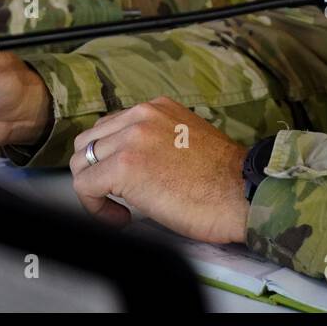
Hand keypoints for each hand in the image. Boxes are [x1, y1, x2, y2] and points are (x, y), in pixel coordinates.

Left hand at [70, 97, 250, 244]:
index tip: (123, 183)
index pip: (109, 127)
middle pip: (89, 141)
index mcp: (156, 107)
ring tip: (118, 209)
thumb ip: (156, 139)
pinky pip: (85, 186)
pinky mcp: (125, 167)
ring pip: (82, 162)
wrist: (243, 194)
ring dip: (94, 189)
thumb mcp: (185, 139)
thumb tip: (133, 160)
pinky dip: (95, 207)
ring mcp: (131, 138)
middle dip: (95, 172)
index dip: (109, 158)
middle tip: (115, 197)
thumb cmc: (223, 180)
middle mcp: (141, 115)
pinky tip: (120, 218)